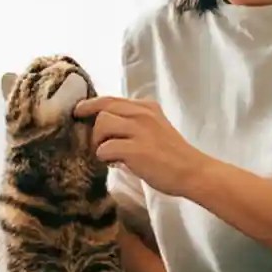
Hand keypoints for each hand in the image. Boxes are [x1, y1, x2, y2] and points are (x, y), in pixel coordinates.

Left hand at [72, 96, 212, 197]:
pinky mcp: (135, 149)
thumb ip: (134, 124)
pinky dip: (103, 157)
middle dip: (91, 123)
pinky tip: (113, 163)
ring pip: (102, 124)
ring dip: (98, 141)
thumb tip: (104, 128)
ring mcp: (139, 130)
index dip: (91, 104)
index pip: (111, 99)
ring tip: (106, 154)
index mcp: (146, 107)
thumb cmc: (173, 155)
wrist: (192, 172)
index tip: (79, 111)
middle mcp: (142, 113)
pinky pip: (105, 148)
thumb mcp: (156, 128)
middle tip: (91, 139)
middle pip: (103, 108)